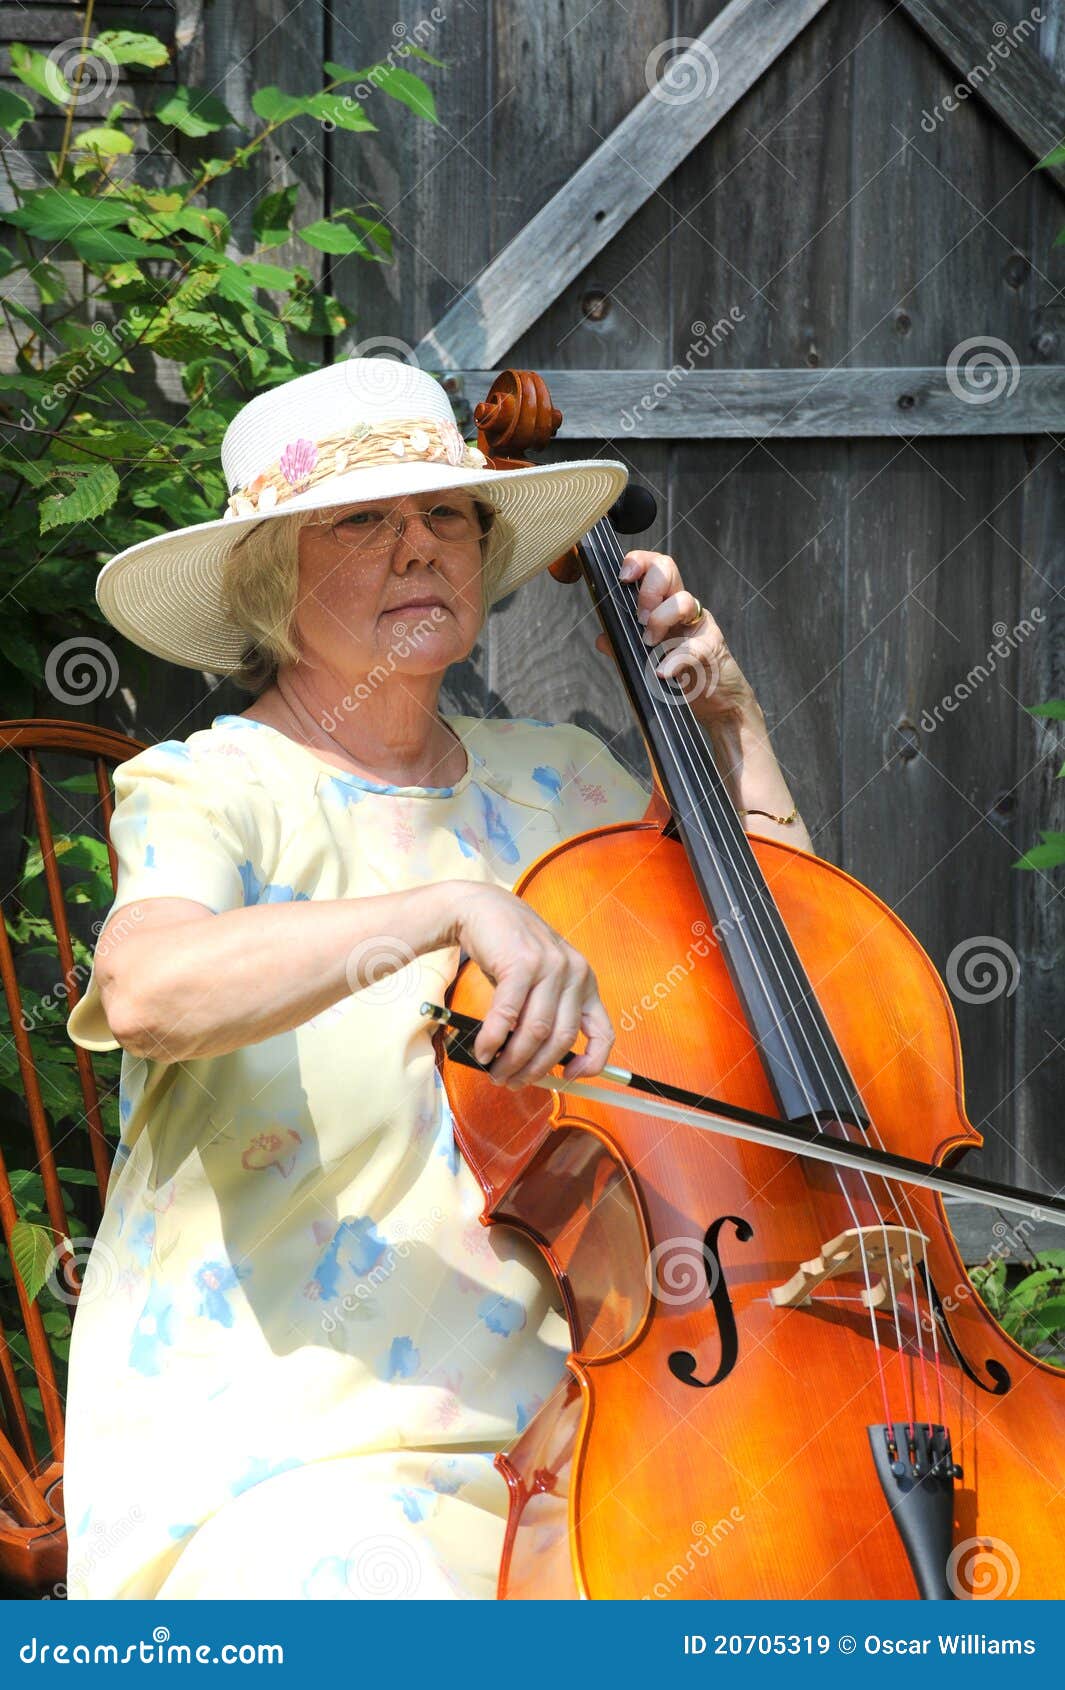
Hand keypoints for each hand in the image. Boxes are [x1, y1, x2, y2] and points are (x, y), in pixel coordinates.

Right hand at [451, 883, 612, 1087]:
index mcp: (584, 982)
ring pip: (534, 1031)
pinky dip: (493, 1039)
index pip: (603, 1032)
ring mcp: (549, 966)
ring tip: (494, 1071)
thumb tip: (540, 1066)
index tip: (568, 1078)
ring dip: (512, 1059)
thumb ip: (547, 1014)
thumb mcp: (542, 981)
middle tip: (511, 1082)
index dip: (592, 1063)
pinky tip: (482, 1051)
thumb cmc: (510, 952)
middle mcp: (574, 973)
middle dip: (535, 1069)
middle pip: (561, 1039)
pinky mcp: (521, 963)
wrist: (483, 910)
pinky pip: (508, 1016)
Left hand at [595, 549, 758, 725]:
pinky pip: (693, 646)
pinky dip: (675, 659)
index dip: (639, 562)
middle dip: (648, 590)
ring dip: (660, 620)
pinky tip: (663, 672)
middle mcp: (684, 610)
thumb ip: (625, 647)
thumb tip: (602, 639)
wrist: (719, 702)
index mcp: (666, 606)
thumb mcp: (647, 661)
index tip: (624, 577)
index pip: (654, 569)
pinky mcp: (712, 649)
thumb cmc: (684, 678)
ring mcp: (700, 626)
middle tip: (640, 618)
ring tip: (651, 644)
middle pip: (668, 570)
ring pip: (683, 601)